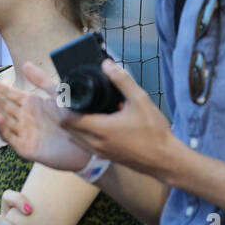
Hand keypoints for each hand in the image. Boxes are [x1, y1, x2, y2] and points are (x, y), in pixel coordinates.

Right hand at [0, 65, 93, 172]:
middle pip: (4, 105)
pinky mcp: (26, 148)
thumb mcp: (58, 96)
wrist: (87, 146)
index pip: (9, 94)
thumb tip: (25, 64)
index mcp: (31, 105)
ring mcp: (24, 133)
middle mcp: (25, 118)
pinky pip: (11, 138)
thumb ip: (41, 81)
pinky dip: (3, 129)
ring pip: (5, 120)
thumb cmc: (74, 121)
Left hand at [56, 59, 179, 178]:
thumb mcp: (140, 100)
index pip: (67, 117)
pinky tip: (87, 122)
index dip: (60, 104)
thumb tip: (107, 65)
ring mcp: (98, 151)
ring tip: (72, 107)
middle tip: (64, 97)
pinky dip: (77, 132)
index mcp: (101, 129)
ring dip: (68, 123)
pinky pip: (82, 144)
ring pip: (72, 136)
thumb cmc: (154, 132)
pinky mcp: (103, 156)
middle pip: (65, 127)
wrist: (164, 159)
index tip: (60, 92)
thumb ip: (122, 81)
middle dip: (61, 112)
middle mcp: (95, 143)